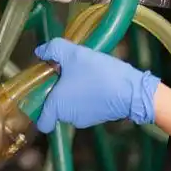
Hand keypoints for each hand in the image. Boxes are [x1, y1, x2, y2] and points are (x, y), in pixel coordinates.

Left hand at [33, 38, 159, 133]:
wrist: (132, 90)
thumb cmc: (99, 74)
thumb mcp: (74, 54)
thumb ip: (53, 49)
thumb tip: (40, 51)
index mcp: (57, 107)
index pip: (41, 121)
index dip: (38, 106)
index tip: (43, 88)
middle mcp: (68, 118)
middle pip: (55, 107)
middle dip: (57, 90)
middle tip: (66, 71)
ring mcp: (84, 119)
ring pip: (70, 105)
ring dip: (72, 90)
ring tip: (83, 73)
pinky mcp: (97, 117)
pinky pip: (84, 105)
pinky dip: (86, 95)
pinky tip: (95, 80)